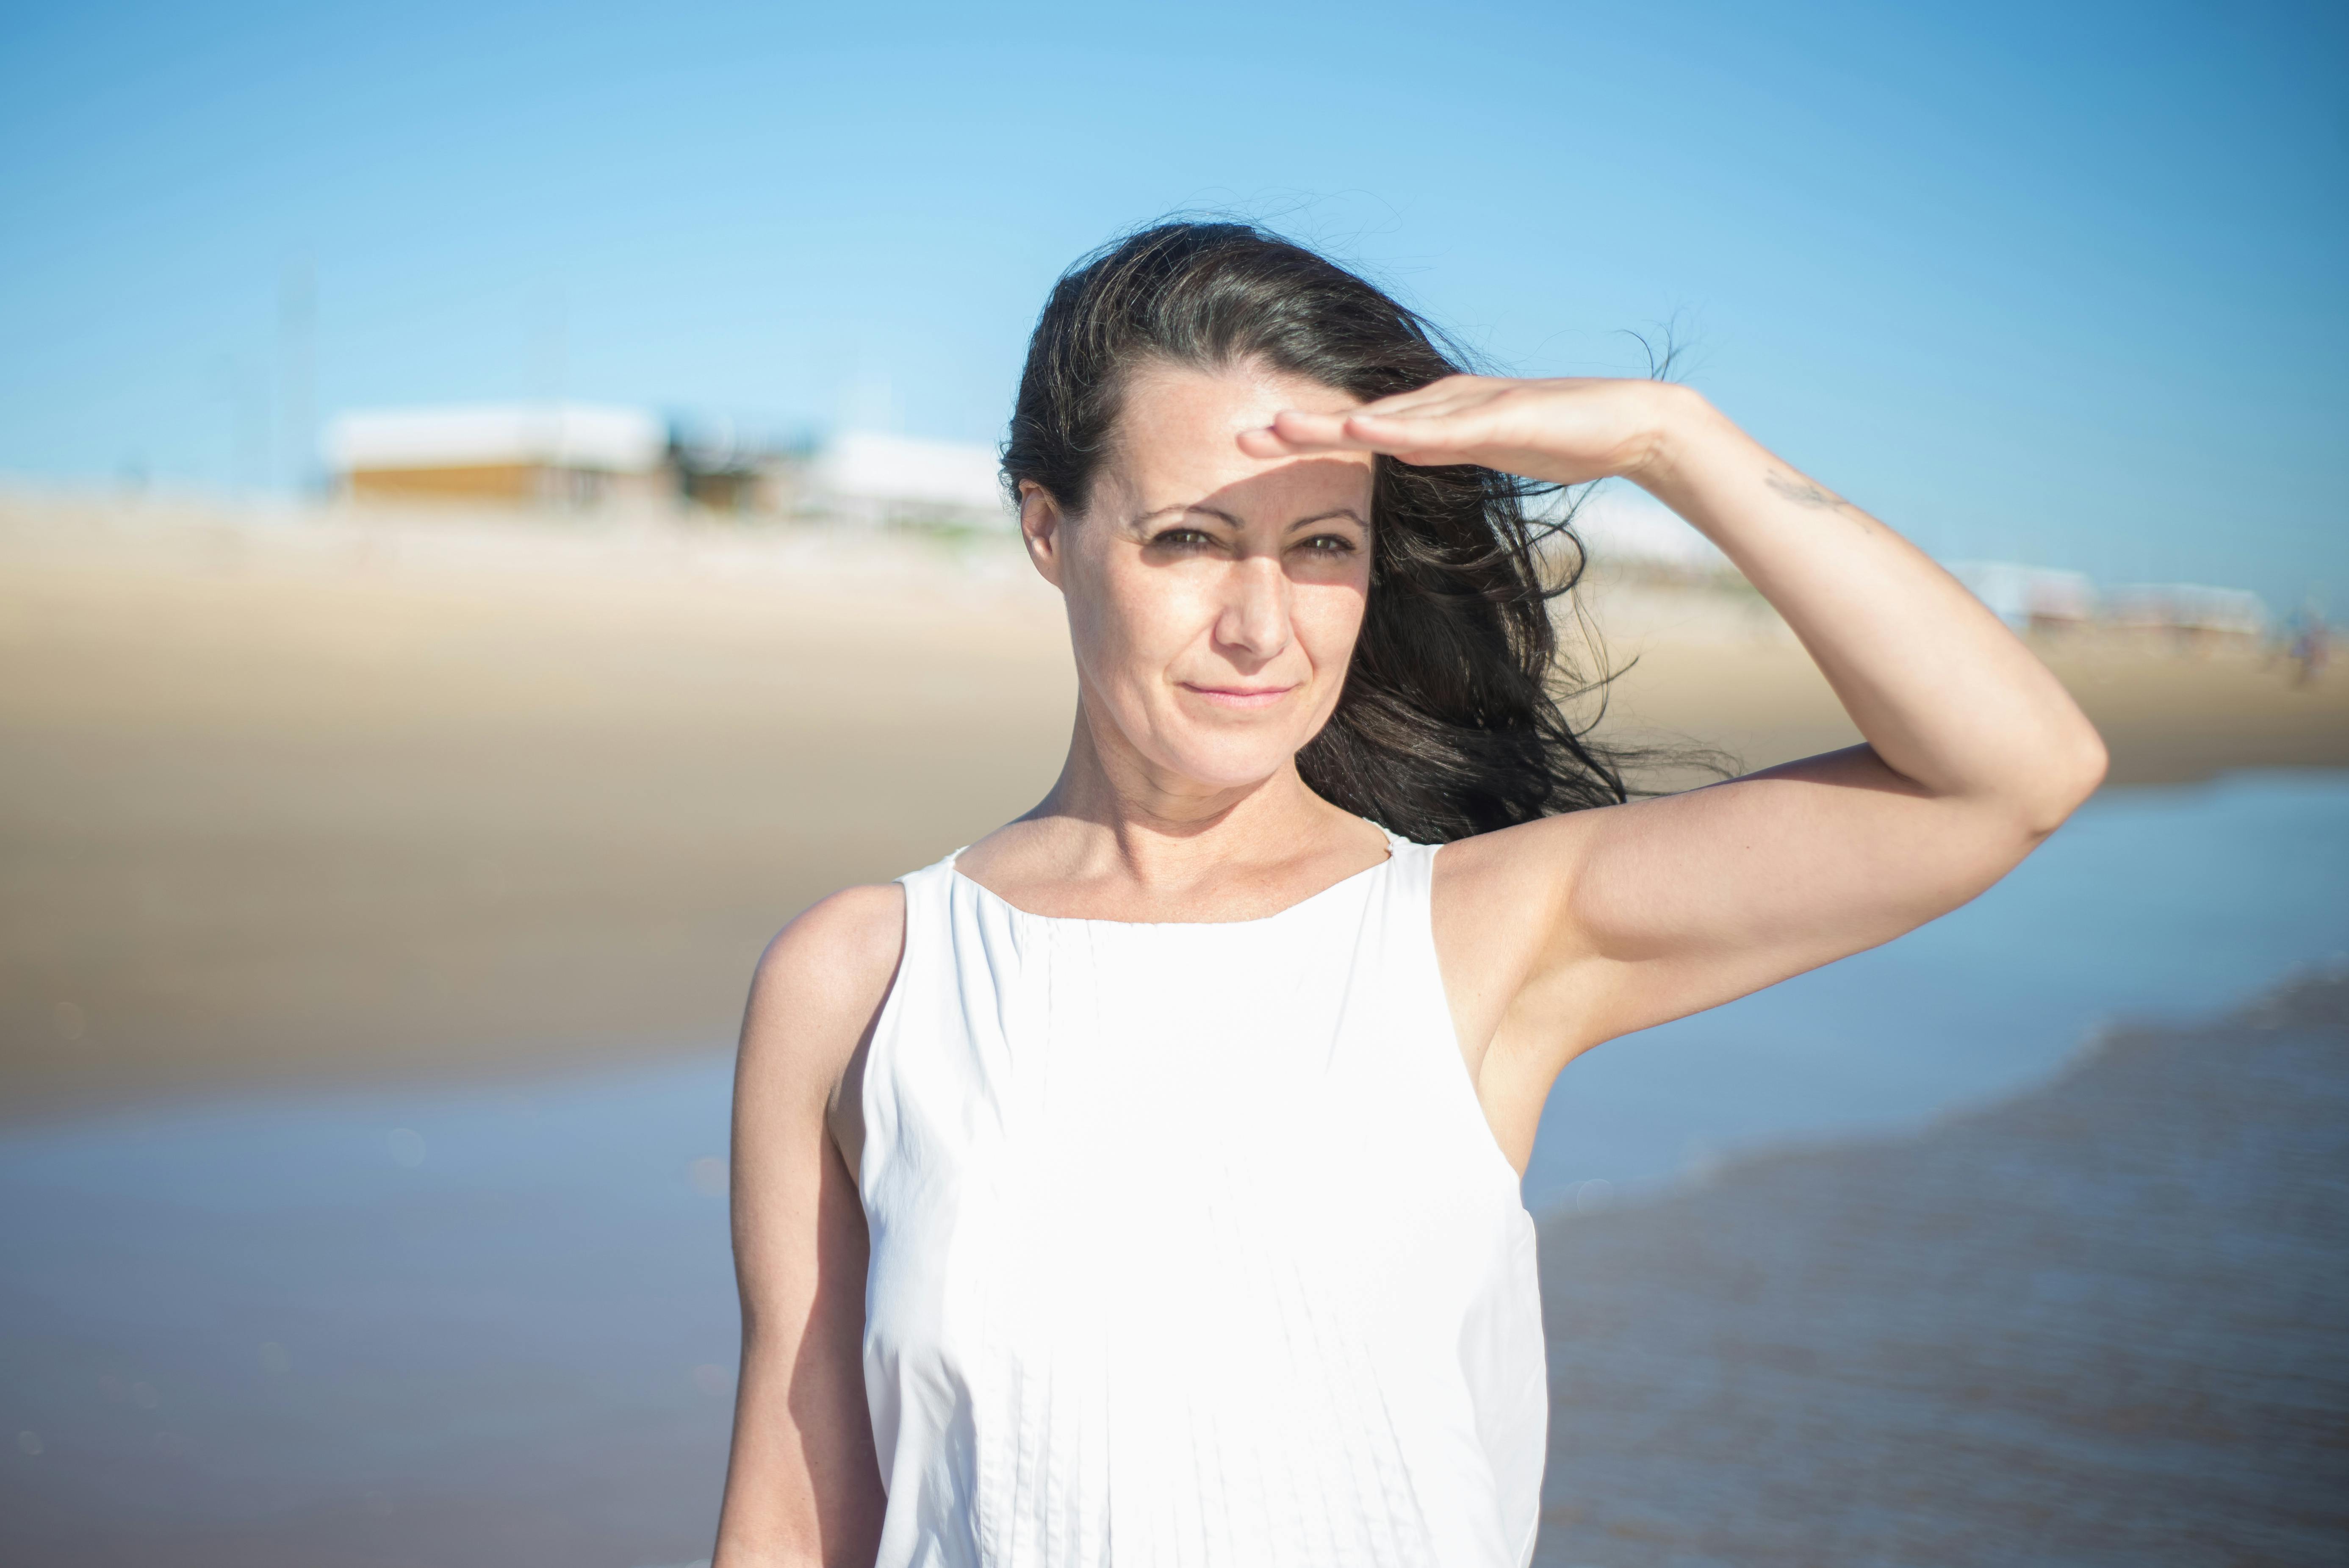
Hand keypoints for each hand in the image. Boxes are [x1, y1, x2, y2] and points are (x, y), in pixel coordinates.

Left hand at [1236, 374, 1692, 488]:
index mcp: (1437, 416)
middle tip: (1240, 438)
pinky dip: (1397, 428)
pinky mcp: (1501, 415)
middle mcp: (1443, 403)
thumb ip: (1442, 448)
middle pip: (1357, 416)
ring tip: (1279, 429)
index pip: (1359, 427)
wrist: (1630, 425)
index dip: (1306, 435)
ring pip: (1387, 416)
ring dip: (1331, 423)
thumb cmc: (1559, 438)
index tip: (1255, 447)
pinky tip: (1359, 429)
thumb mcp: (1484, 450)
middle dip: (1299, 429)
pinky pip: (1442, 426)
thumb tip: (1400, 453)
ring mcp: (1470, 406)